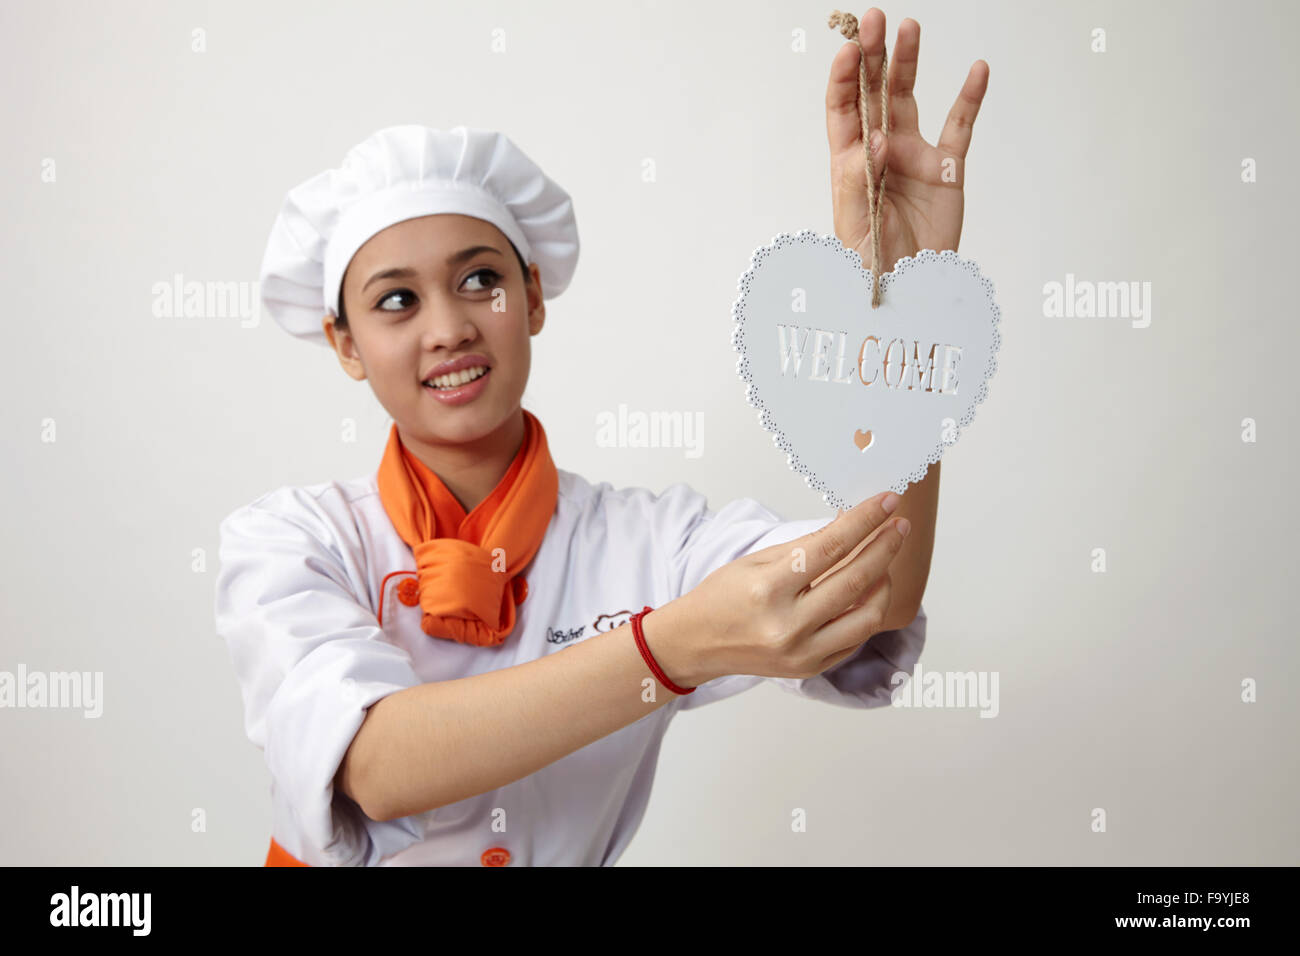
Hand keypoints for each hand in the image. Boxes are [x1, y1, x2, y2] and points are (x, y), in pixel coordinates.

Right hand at [648, 491, 909, 685]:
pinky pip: (854, 638)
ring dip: (883, 583)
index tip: (887, 501)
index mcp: (769, 590)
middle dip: (884, 547)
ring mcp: (802, 652)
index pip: (830, 548)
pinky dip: (866, 612)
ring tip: (882, 561)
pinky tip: (867, 591)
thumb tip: (850, 524)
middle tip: (899, 525)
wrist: (696, 643)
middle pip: (856, 581)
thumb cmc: (722, 597)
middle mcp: (788, 625)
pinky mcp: (811, 668)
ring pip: (867, 616)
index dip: (864, 521)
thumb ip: (806, 547)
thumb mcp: (756, 562)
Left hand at [826, 8, 988, 272]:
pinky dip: (970, 98)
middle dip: (872, 55)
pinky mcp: (945, 169)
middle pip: (873, 94)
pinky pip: (960, 127)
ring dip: (907, 63)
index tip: (849, 50)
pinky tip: (978, 70)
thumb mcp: (853, 226)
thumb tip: (875, 139)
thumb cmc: (871, 265)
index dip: (844, 79)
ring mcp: (913, 156)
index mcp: (851, 164)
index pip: (843, 111)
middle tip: (874, 20)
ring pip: (910, 99)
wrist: (908, 291)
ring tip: (909, 28)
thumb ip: (858, 182)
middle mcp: (881, 152)